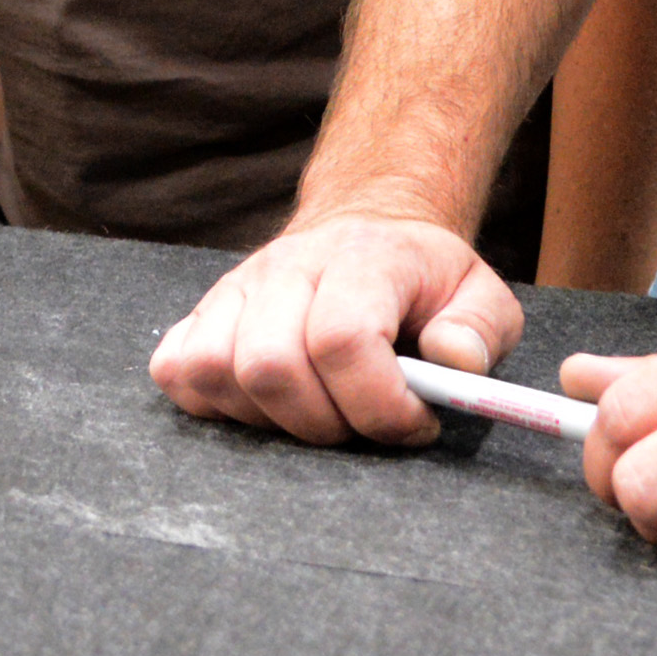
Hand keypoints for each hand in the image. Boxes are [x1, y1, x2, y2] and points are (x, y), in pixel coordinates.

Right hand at [150, 210, 521, 445]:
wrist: (368, 231)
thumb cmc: (423, 282)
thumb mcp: (479, 293)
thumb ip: (480, 329)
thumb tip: (451, 362)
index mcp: (362, 257)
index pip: (341, 338)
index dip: (377, 403)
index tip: (414, 423)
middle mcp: (287, 266)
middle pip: (269, 365)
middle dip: (322, 424)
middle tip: (361, 424)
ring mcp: (236, 288)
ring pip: (213, 371)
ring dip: (268, 419)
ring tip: (317, 412)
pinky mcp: (201, 313)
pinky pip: (176, 371)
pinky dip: (213, 404)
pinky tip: (264, 404)